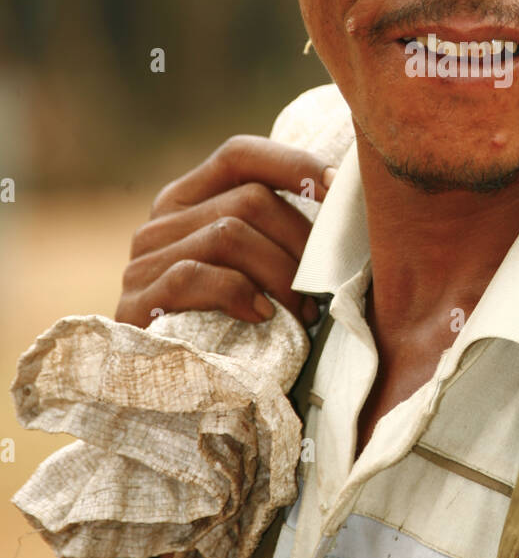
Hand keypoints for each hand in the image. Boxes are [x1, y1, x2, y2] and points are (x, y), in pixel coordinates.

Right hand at [114, 135, 336, 329]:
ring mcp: (144, 262)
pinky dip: (239, 293)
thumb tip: (344, 200)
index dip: (293, 165)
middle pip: (250, 200)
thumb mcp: (252, 269)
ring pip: (230, 234)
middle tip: (325, 287)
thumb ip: (274, 233)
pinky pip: (194, 275)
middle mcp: (161, 222)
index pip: (240, 155)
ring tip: (304, 313)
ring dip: (281, 274)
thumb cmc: (230, 330)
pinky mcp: (136, 304)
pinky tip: (263, 318)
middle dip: (301, 243)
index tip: (339, 188)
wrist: (170, 402)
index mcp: (189, 200)